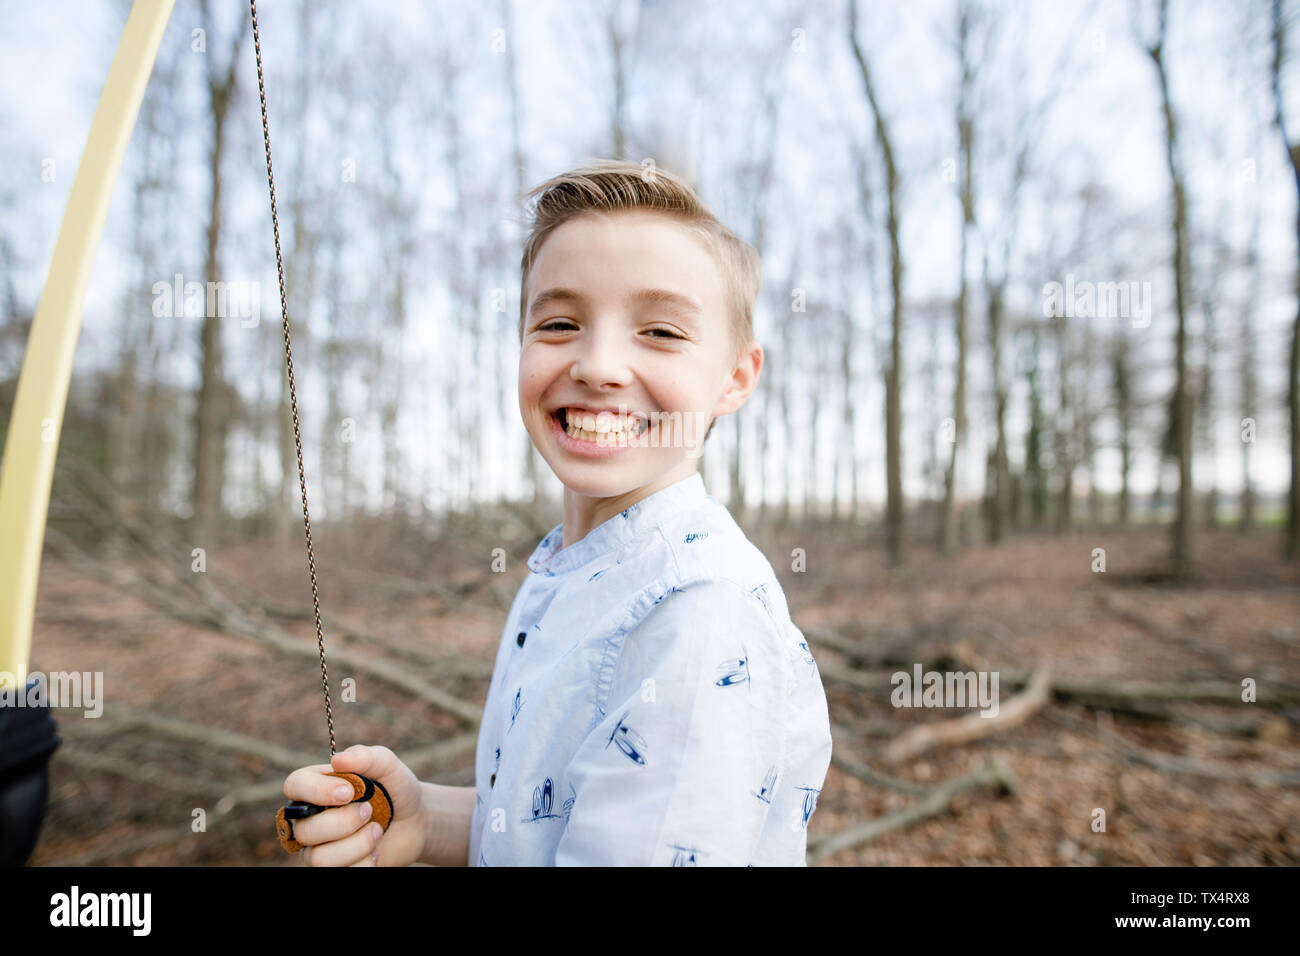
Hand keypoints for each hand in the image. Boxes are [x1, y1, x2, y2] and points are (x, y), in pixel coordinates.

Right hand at [281, 744, 425, 865]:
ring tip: (376, 830)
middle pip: (305, 830)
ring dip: (358, 844)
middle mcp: (307, 818)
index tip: (348, 792)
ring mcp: (316, 847)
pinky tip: (374, 851)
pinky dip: (365, 862)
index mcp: (314, 786)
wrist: (414, 820)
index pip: (294, 786)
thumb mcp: (387, 765)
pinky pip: (339, 873)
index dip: (317, 791)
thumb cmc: (394, 788)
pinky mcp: (332, 868)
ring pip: (319, 859)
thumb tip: (337, 760)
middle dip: (345, 822)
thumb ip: (365, 756)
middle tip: (368, 810)